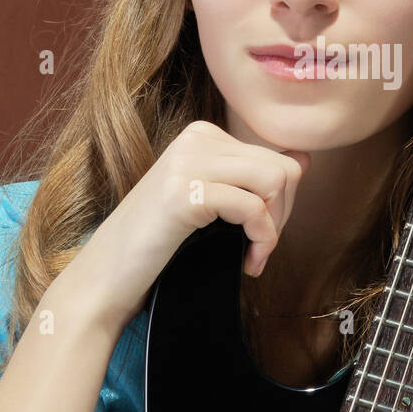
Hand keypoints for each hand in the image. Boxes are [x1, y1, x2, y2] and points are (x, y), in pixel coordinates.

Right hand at [52, 120, 309, 337]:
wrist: (107, 276)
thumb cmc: (159, 244)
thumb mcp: (213, 202)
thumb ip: (253, 178)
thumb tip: (305, 158)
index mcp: (203, 135)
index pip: (277, 157)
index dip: (280, 203)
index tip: (259, 235)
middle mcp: (197, 138)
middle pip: (283, 167)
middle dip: (282, 215)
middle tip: (258, 249)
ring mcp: (188, 161)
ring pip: (276, 181)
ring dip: (274, 228)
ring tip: (253, 255)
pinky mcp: (185, 192)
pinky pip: (253, 207)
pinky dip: (261, 240)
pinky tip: (247, 263)